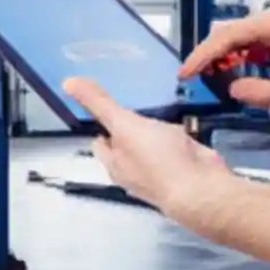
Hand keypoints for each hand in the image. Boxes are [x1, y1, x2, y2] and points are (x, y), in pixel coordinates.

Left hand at [64, 77, 229, 211]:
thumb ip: (100, 104)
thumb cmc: (157, 158)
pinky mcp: (185, 170)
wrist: (202, 187)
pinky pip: (177, 150)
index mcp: (113, 164)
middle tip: (134, 106)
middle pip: (127, 144)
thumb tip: (67, 82)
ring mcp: (161, 173)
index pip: (100, 142)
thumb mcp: (124, 124)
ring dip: (157, 132)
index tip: (107, 108)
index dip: (102, 125)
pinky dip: (180, 139)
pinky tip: (184, 128)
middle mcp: (134, 172)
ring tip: (158, 112)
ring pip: (153, 147)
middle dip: (131, 128)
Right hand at [180, 13, 269, 106]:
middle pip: (233, 29)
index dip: (202, 54)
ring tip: (215, 74)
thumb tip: (234, 90)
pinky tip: (241, 68)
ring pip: (244, 33)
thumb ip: (263, 92)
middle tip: (195, 76)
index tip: (184, 75)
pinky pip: (257, 38)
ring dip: (227, 53)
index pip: (229, 33)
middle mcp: (269, 22)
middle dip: (211, 53)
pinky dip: (245, 53)